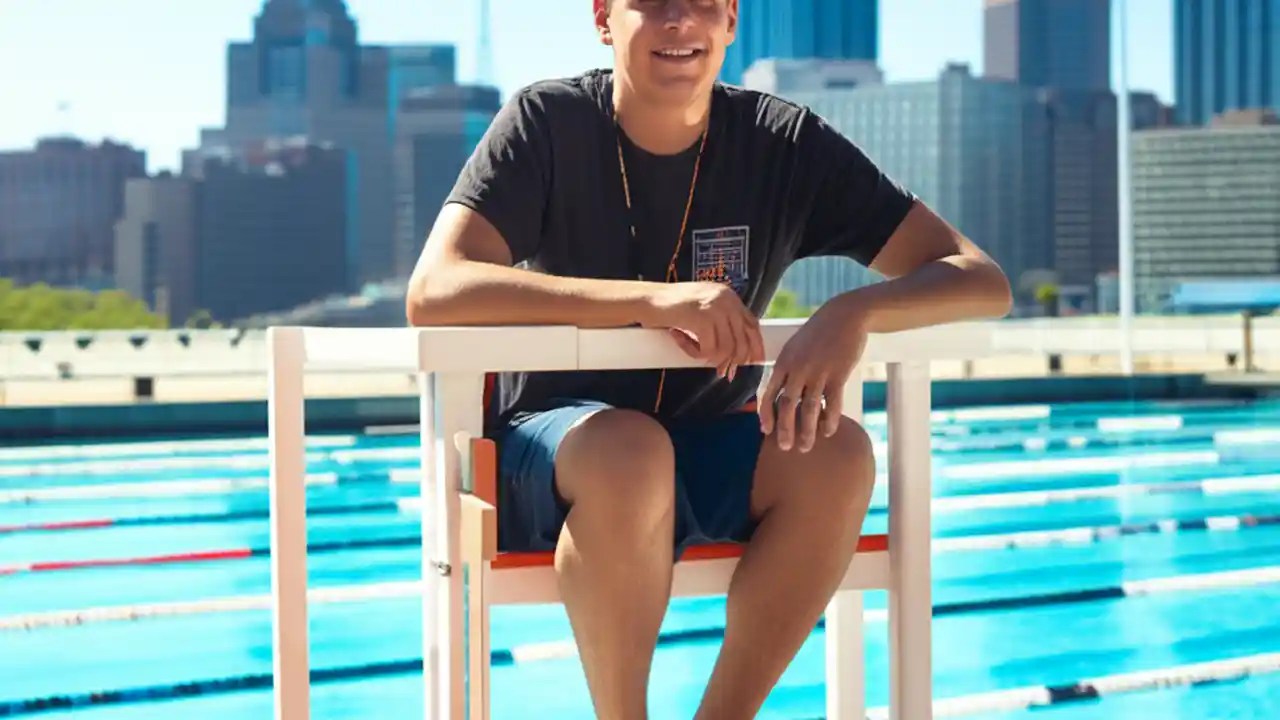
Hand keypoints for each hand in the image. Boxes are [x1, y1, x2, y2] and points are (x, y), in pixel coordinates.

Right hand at [642, 281, 764, 379]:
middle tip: (720, 371)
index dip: (755, 346)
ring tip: (692, 351)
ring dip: (709, 357)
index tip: (753, 362)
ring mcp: (714, 308)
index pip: (752, 324)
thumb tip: (738, 353)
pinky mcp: (701, 318)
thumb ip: (722, 323)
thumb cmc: (672, 308)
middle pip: (742, 341)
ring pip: (726, 349)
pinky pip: (708, 350)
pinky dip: (694, 353)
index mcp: (729, 297)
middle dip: (732, 361)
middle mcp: (726, 300)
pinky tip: (680, 340)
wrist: (646, 299)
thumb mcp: (703, 310)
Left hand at [758, 300, 867, 451]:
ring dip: (807, 430)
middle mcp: (798, 368)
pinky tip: (828, 431)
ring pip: (809, 408)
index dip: (765, 414)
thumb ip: (786, 369)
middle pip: (786, 405)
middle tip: (785, 447)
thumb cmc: (817, 334)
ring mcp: (818, 372)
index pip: (768, 393)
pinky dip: (829, 420)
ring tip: (806, 446)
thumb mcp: (794, 347)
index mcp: (783, 362)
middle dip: (784, 429)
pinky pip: (832, 403)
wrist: (844, 316)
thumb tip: (778, 394)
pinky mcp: (838, 374)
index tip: (766, 431)